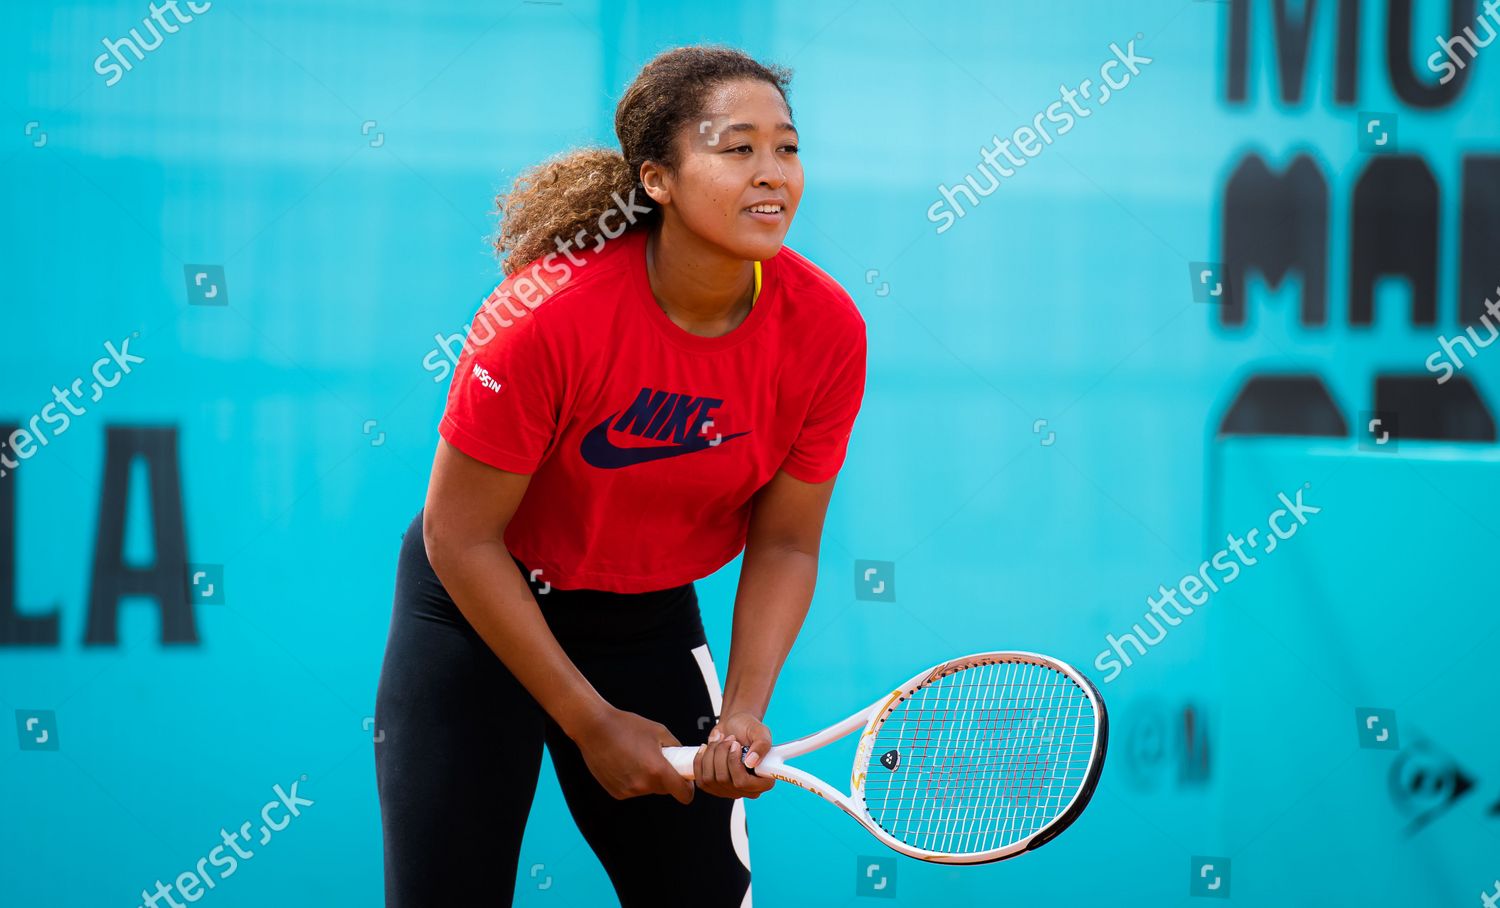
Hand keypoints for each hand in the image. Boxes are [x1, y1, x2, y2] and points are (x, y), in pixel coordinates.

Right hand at [573, 707, 695, 804]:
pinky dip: (633, 780)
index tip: (685, 780)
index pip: (684, 794)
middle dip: (666, 777)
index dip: (688, 788)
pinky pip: (633, 789)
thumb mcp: (659, 731)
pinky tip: (624, 763)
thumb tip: (684, 758)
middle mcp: (643, 785)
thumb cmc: (626, 726)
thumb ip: (676, 748)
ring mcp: (629, 791)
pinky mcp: (617, 793)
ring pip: (648, 789)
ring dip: (648, 778)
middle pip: (665, 790)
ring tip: (636, 757)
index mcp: (657, 770)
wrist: (594, 728)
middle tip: (656, 759)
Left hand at [694, 710, 775, 799]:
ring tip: (720, 740)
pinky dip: (700, 759)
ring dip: (712, 753)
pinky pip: (701, 778)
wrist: (734, 725)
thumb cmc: (749, 729)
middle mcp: (746, 789)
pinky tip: (707, 747)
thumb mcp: (761, 732)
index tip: (736, 745)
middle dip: (722, 753)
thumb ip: (762, 745)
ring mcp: (729, 790)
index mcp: (763, 781)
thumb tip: (751, 762)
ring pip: (710, 779)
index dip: (734, 763)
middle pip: (724, 780)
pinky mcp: (713, 786)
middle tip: (729, 738)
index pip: (743, 783)